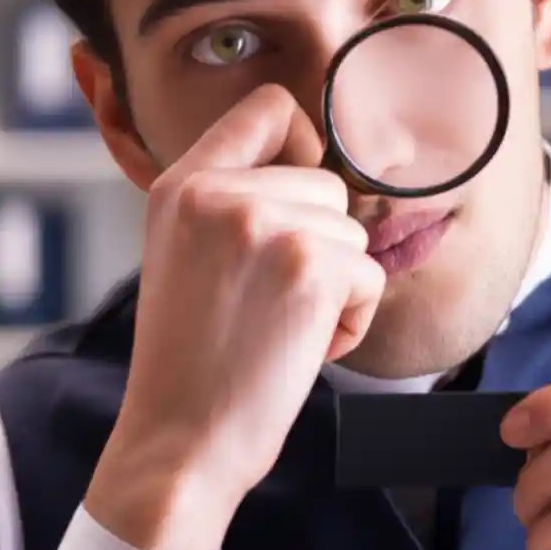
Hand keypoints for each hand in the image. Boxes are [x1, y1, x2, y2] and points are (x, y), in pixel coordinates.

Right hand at [84, 86, 385, 549]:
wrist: (180, 441)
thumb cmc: (193, 360)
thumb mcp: (185, 254)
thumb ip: (233, 201)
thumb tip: (319, 168)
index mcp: (183, 184)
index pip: (269, 108)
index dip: (304, 145)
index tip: (300, 203)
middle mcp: (220, 193)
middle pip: (328, 180)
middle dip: (322, 242)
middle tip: (275, 300)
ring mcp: (265, 224)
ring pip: (353, 229)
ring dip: (338, 284)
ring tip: (282, 326)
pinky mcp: (311, 265)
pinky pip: (370, 274)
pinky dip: (353, 318)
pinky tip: (303, 348)